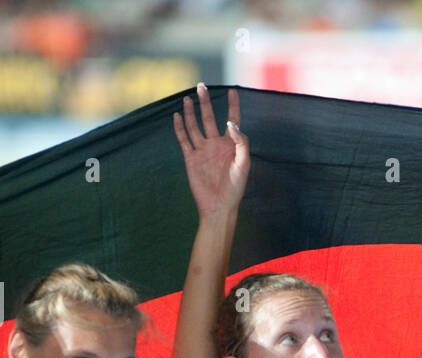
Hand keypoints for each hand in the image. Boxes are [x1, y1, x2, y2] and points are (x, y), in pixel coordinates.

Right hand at [174, 84, 248, 217]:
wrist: (218, 206)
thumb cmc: (235, 188)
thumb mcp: (244, 164)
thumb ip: (241, 142)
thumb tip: (230, 124)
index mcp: (231, 145)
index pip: (233, 119)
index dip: (233, 105)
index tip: (232, 90)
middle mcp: (216, 144)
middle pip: (210, 117)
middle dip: (206, 102)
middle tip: (201, 86)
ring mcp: (202, 150)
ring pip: (195, 126)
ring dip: (191, 112)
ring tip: (188, 97)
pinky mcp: (191, 158)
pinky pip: (184, 140)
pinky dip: (180, 128)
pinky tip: (177, 116)